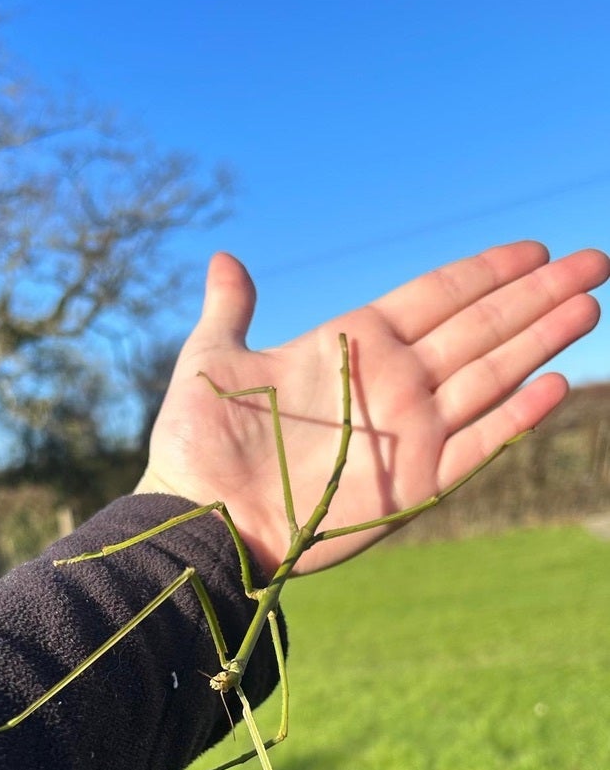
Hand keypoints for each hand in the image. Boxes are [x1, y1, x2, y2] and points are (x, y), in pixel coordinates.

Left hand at [136, 242, 608, 576]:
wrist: (200, 519)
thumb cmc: (199, 442)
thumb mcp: (211, 361)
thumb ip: (231, 309)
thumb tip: (225, 257)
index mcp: (352, 345)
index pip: (437, 296)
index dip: (487, 273)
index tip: (533, 250)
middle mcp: (391, 383)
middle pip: (479, 327)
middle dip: (536, 295)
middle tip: (594, 259)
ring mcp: (407, 433)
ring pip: (490, 376)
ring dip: (540, 341)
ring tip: (590, 304)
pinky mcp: (414, 484)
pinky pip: (477, 446)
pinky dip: (515, 419)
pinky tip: (557, 385)